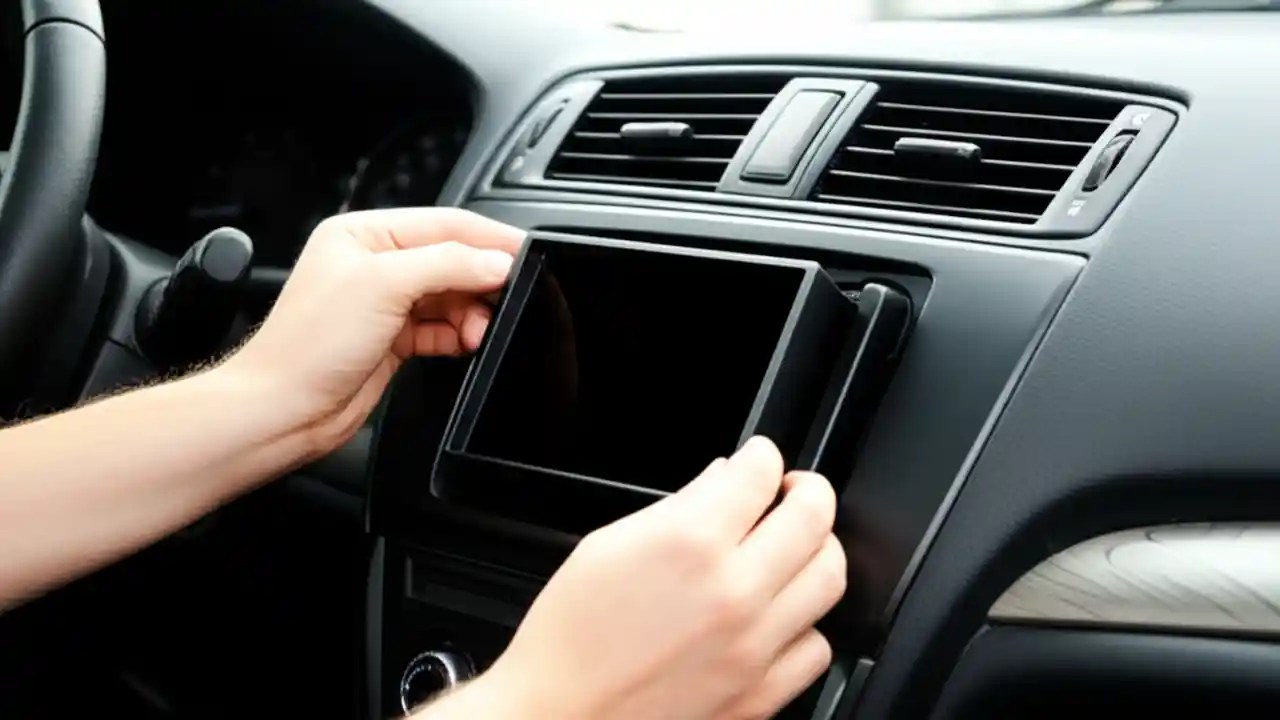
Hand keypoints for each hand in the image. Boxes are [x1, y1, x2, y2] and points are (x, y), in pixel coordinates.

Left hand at [221, 208, 524, 454]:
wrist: (284, 410)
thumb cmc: (308, 345)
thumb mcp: (383, 285)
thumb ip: (447, 265)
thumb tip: (496, 260)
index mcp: (363, 233)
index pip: (443, 224)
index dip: (488, 238)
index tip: (525, 252)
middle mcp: (373, 264)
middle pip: (451, 260)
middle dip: (481, 281)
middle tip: (509, 297)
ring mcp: (383, 304)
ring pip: (450, 297)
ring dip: (472, 313)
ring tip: (480, 330)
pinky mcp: (392, 340)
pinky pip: (441, 329)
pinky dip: (459, 335)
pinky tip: (467, 343)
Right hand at [436, 437, 845, 719]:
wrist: (558, 716)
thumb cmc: (569, 636)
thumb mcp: (607, 544)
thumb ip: (678, 505)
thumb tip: (723, 478)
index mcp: (690, 543)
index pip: (761, 473)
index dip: (762, 455)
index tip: (759, 459)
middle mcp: (734, 591)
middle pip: (815, 517)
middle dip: (808, 490)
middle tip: (792, 491)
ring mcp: (754, 647)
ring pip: (829, 577)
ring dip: (817, 550)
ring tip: (793, 548)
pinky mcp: (760, 694)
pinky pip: (817, 647)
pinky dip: (805, 624)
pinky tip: (778, 615)